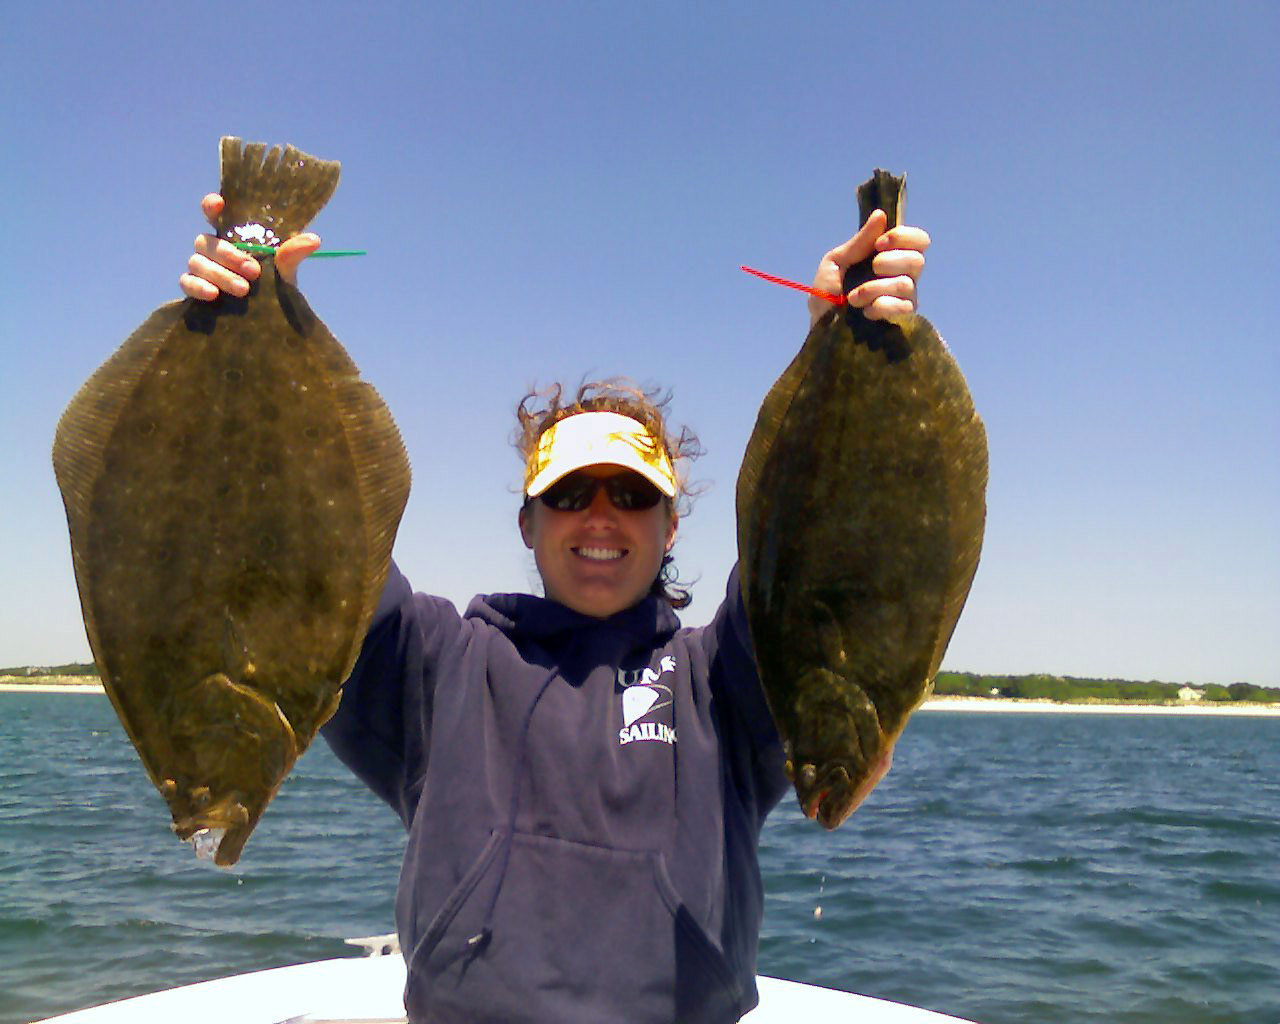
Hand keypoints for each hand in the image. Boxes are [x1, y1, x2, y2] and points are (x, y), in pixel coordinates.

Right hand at [178, 193, 320, 300]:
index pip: (214, 213)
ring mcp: (201, 267)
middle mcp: (212, 249)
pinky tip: (213, 295)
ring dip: (220, 275)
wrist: (268, 312)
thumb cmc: (273, 280)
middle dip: (229, 255)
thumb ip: (293, 252)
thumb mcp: (285, 266)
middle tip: (254, 272)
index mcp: (231, 236)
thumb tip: (314, 240)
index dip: (212, 206)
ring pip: (197, 262)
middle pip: (206, 242)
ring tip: (243, 290)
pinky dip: (198, 287)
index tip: (219, 203)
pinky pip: (186, 282)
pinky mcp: (194, 287)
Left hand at [808, 210, 929, 326]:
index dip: (905, 237)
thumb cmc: (826, 294)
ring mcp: (903, 299)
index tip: (880, 243)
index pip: (918, 240)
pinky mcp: (902, 321)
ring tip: (854, 298)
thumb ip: (859, 242)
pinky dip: (881, 306)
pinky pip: (904, 307)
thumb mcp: (835, 262)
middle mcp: (902, 276)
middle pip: (917, 260)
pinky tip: (866, 312)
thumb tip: (880, 215)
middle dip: (891, 261)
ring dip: (875, 288)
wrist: (820, 325)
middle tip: (872, 268)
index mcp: (889, 258)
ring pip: (907, 284)